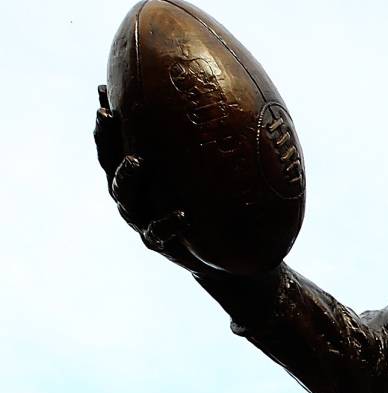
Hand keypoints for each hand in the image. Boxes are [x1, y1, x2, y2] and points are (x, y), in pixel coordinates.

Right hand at [94, 84, 215, 275]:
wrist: (227, 252)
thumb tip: (229, 93)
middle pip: (110, 162)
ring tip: (137, 161)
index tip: (103, 90)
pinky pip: (158, 234)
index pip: (119, 141)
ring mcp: (144, 219)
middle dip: (107, 138)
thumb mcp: (213, 169)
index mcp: (143, 172)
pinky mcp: (160, 243)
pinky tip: (182, 214)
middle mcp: (137, 193)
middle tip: (109, 114)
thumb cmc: (218, 201)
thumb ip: (212, 140)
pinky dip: (167, 223)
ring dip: (127, 177)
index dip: (109, 117)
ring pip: (125, 198)